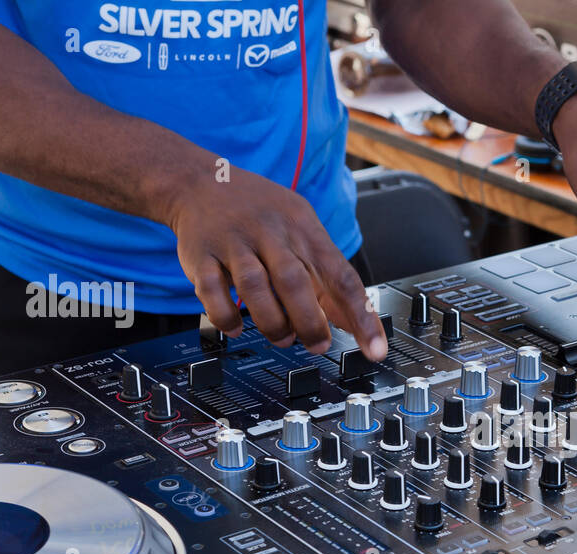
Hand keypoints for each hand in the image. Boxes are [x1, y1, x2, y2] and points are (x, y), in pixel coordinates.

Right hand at [165, 167, 387, 359]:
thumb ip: (327, 277)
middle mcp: (270, 233)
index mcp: (303, 228)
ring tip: (282, 338)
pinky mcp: (201, 254)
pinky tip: (236, 327)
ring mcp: (234, 242)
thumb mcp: (302, 230)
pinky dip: (226, 316)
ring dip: (272, 322)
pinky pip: (212, 291)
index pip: (342, 276)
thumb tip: (355, 321)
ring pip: (254, 287)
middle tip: (317, 344)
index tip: (376, 349)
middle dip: (310, 322)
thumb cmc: (260, 212)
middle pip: (295, 281)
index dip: (362, 316)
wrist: (200, 181)